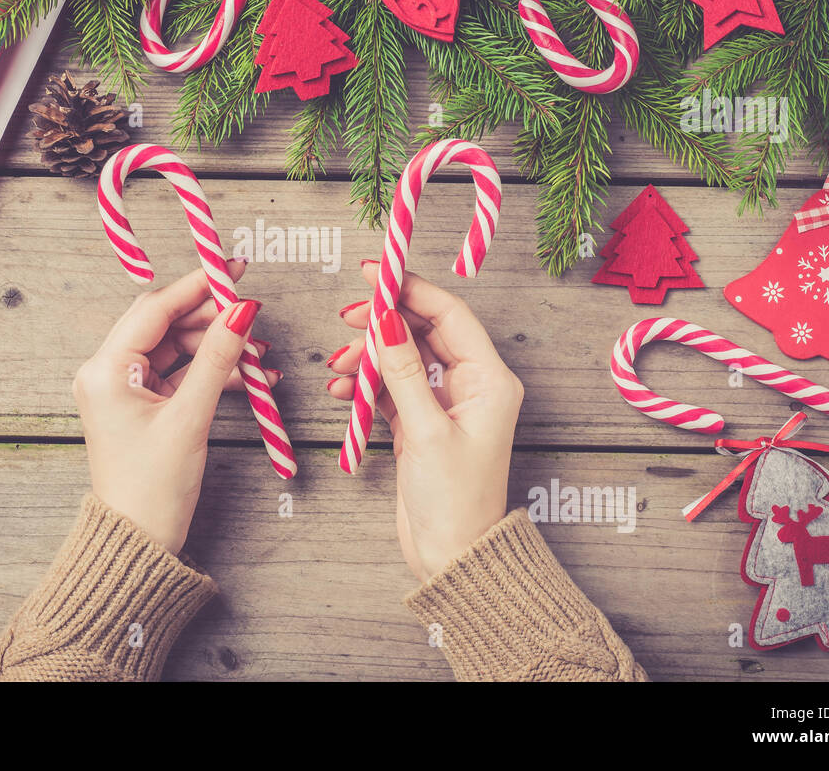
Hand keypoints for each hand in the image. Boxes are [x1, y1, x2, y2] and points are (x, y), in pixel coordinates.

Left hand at [72, 259, 275, 553]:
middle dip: (214, 321)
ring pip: (177, 348)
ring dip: (219, 349)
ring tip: (260, 357)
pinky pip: (179, 373)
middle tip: (254, 317)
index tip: (234, 270)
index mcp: (105, 369)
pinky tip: (250, 378)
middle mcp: (107, 372)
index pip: (155, 308)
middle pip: (166, 324)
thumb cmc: (153, 486)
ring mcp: (123, 389)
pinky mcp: (140, 406)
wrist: (138, 541)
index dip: (198, 286)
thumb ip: (217, 359)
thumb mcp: (191, 417)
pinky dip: (211, 373)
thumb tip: (240, 311)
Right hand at [326, 262, 522, 582]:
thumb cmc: (455, 502)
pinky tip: (341, 391)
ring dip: (368, 357)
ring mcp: (444, 404)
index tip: (373, 272)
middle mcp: (470, 385)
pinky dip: (365, 385)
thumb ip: (401, 371)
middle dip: (382, 321)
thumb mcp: (425, 431)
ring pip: (402, 358)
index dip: (410, 288)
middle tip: (346, 316)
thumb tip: (384, 318)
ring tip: (339, 367)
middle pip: (423, 331)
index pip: (449, 314)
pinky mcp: (421, 424)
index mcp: (489, 380)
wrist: (451, 557)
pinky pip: (390, 388)